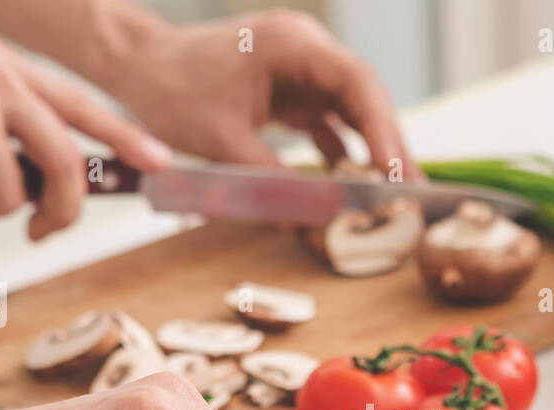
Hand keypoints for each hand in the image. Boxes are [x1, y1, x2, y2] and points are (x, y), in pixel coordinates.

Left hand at [110, 9, 417, 176]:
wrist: (140, 68)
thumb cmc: (172, 92)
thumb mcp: (221, 142)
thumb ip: (270, 180)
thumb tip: (311, 221)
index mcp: (292, 45)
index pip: (357, 85)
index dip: (384, 131)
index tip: (399, 174)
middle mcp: (306, 51)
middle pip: (365, 98)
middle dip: (389, 147)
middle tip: (413, 195)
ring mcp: (302, 70)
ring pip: (354, 111)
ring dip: (372, 152)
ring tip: (395, 196)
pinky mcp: (293, 91)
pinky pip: (331, 122)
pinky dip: (344, 153)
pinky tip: (356, 187)